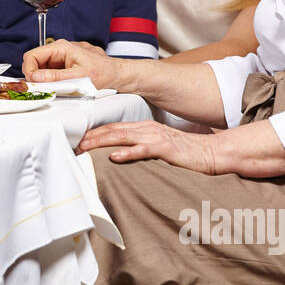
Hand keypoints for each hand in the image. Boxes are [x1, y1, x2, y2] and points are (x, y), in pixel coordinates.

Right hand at [23, 39, 124, 87]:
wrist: (119, 75)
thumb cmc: (104, 73)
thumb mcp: (78, 77)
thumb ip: (55, 77)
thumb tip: (35, 77)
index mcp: (61, 47)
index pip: (32, 56)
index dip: (29, 71)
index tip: (33, 84)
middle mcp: (61, 49)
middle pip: (36, 62)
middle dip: (36, 76)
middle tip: (42, 89)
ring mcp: (63, 57)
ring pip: (43, 68)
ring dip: (45, 79)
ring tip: (55, 88)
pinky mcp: (67, 64)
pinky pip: (52, 72)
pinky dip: (53, 80)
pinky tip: (62, 86)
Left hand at [78, 119, 217, 172]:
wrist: (210, 152)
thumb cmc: (184, 153)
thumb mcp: (158, 146)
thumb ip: (140, 146)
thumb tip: (119, 154)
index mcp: (144, 127)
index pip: (114, 127)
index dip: (94, 132)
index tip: (77, 138)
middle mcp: (147, 129)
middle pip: (113, 130)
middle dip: (92, 136)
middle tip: (74, 143)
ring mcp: (156, 137)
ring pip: (123, 137)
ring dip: (102, 142)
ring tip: (85, 148)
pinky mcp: (165, 149)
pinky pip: (143, 150)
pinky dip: (128, 153)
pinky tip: (115, 157)